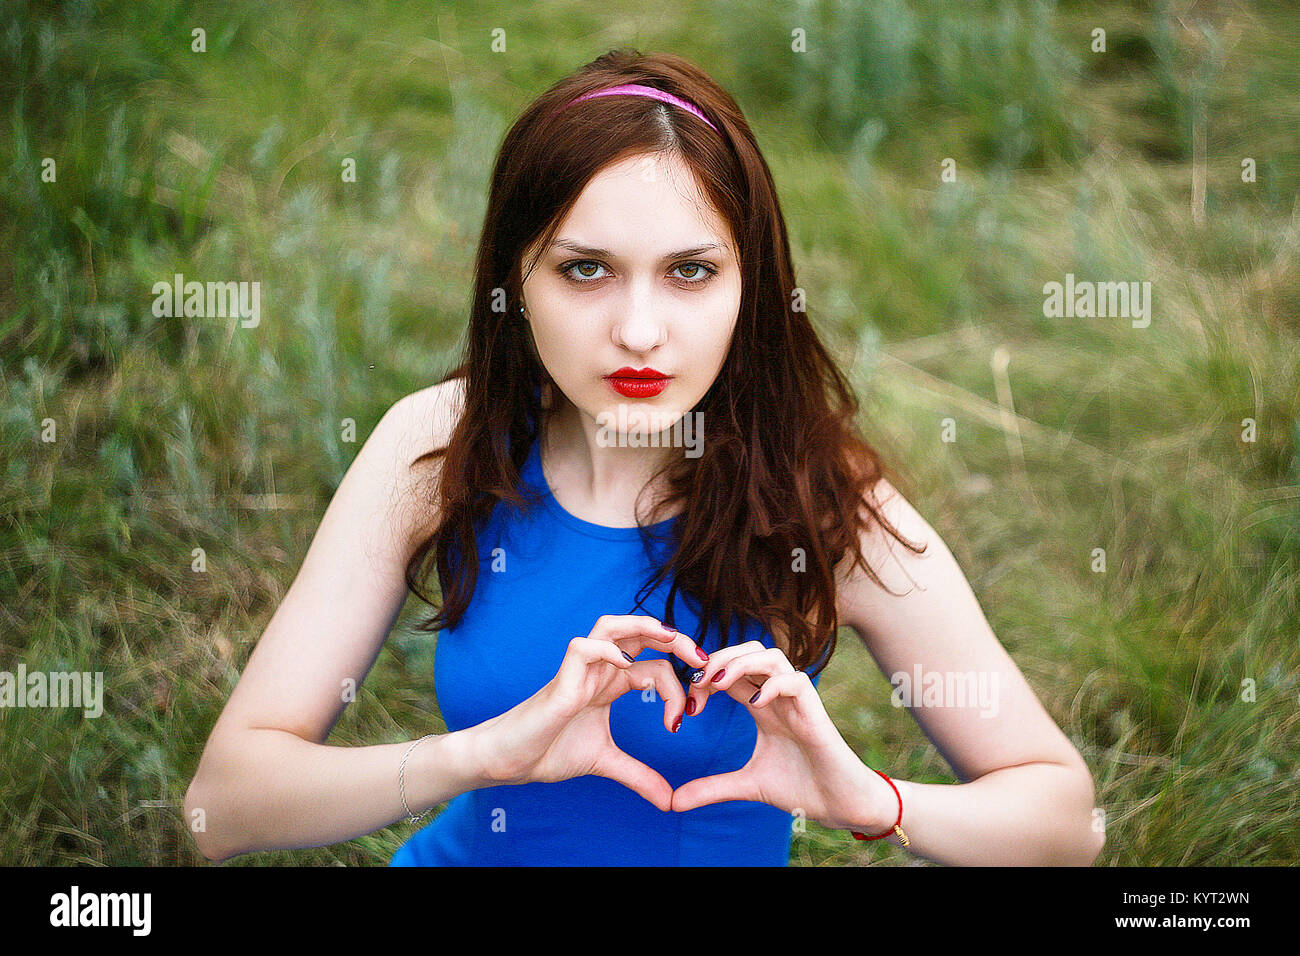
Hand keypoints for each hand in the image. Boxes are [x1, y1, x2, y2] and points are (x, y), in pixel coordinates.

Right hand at [465, 614, 709, 811]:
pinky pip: (583, 647)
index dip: (678, 685)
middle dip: (675, 640)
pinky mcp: (562, 680)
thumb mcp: (606, 762)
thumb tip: (670, 801)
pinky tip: (627, 666)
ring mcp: (580, 670)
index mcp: (611, 682)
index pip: (655, 665)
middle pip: (640, 633)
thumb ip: (639, 776)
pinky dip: (607, 650)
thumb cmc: (550, 752)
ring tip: (673, 639)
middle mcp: (599, 669)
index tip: (685, 719)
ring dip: (645, 627)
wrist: (511, 762)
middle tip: (703, 660)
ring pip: (611, 625)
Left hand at [670, 641, 897, 831]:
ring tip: (718, 683)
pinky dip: (773, 685)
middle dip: (720, 658)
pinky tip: (755, 705)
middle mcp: (778, 697)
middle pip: (748, 651)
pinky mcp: (815, 711)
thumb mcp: (746, 786)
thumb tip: (674, 803)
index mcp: (762, 706)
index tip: (688, 703)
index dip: (706, 676)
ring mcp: (796, 701)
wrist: (839, 805)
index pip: (731, 673)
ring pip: (770, 656)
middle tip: (697, 681)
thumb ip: (712, 788)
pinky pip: (795, 680)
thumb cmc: (801, 788)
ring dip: (741, 663)